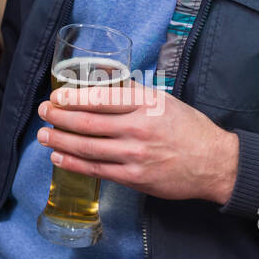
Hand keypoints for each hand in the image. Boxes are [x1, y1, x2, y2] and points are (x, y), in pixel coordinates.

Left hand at [37, 80, 240, 204]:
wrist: (215, 162)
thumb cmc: (188, 127)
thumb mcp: (162, 100)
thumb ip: (132, 92)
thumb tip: (101, 81)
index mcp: (144, 105)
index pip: (100, 99)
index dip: (72, 98)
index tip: (55, 96)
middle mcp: (138, 129)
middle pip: (88, 123)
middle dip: (59, 117)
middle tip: (44, 112)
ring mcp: (135, 156)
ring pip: (88, 148)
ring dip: (60, 142)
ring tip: (43, 136)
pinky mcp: (135, 178)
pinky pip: (97, 170)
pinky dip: (74, 164)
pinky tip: (58, 158)